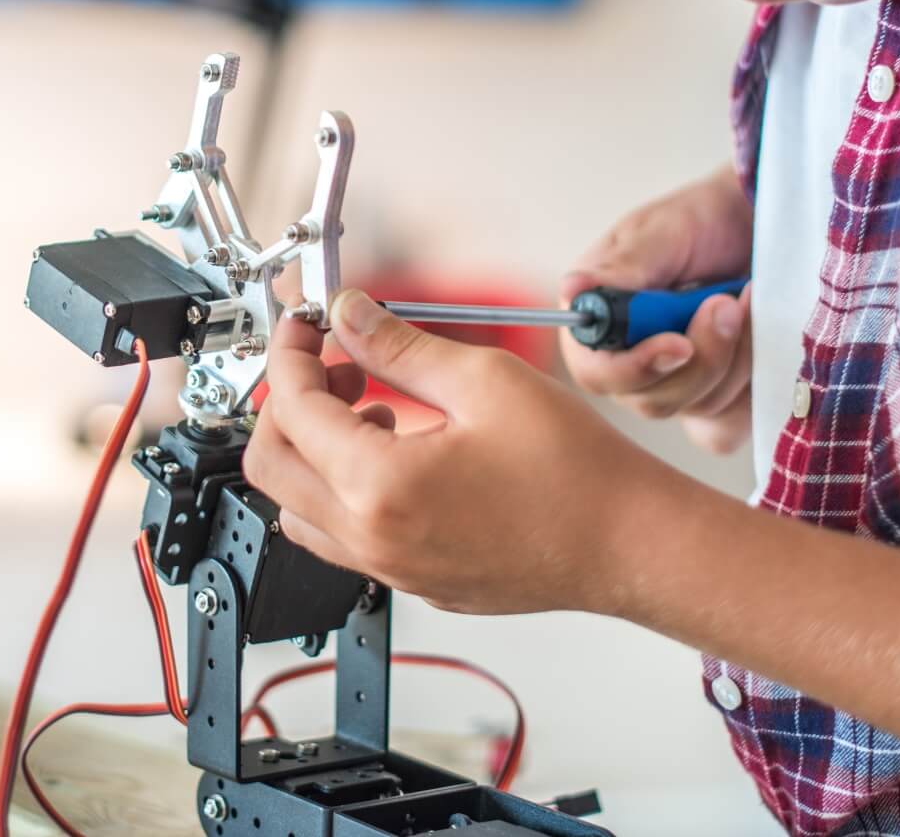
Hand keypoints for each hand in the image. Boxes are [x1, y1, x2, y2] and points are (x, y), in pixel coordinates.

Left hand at [243, 291, 668, 615]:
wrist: (629, 543)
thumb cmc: (577, 474)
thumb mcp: (484, 382)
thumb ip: (400, 348)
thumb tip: (350, 317)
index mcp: (381, 486)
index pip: (292, 410)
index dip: (289, 355)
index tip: (305, 327)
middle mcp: (374, 540)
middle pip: (270, 467)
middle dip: (289, 403)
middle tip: (334, 364)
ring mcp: (392, 569)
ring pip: (299, 510)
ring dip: (314, 452)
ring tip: (373, 409)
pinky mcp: (414, 581)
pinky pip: (344, 537)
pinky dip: (345, 489)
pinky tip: (400, 452)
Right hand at [560, 163, 754, 452]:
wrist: (759, 222)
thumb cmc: (702, 219)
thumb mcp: (663, 232)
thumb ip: (625, 266)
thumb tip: (574, 291)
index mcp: (600, 320)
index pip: (596, 371)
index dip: (633, 369)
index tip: (679, 344)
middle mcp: (632, 360)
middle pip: (652, 400)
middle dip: (703, 358)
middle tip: (728, 303)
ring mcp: (677, 384)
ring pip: (698, 409)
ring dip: (736, 358)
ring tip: (749, 301)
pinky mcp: (718, 397)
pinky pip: (731, 420)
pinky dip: (754, 381)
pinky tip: (760, 335)